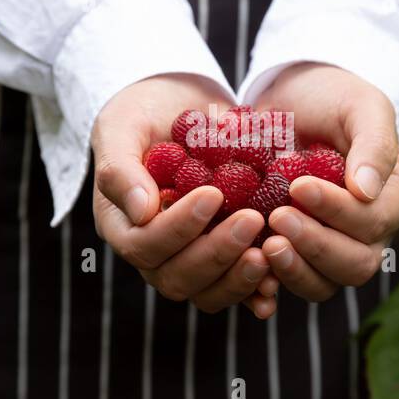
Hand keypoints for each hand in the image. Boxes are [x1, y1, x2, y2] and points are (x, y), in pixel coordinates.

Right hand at [91, 74, 279, 317]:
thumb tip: (141, 212)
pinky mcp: (221, 259)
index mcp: (123, 226)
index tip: (213, 193)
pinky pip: (235, 287)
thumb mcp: (121, 126)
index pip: (145, 244)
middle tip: (251, 219)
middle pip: (177, 278)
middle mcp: (153, 253)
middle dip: (215, 253)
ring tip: (269, 251)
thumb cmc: (142, 113)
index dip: (179, 227)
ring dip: (238, 279)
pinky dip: (256, 289)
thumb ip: (121, 168)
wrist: (179, 106)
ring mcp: (188, 260)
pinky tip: (277, 279)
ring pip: (207, 292)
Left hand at [253, 63, 398, 301]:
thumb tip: (366, 192)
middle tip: (277, 219)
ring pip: (323, 284)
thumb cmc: (335, 99)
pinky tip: (248, 263)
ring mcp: (331, 249)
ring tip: (263, 246)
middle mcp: (367, 234)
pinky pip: (288, 282)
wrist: (294, 101)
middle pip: (354, 265)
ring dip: (294, 270)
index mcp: (391, 200)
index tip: (298, 186)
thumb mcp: (361, 106)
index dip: (336, 210)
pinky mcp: (296, 254)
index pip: (372, 221)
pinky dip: (270, 280)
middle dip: (315, 245)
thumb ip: (373, 145)